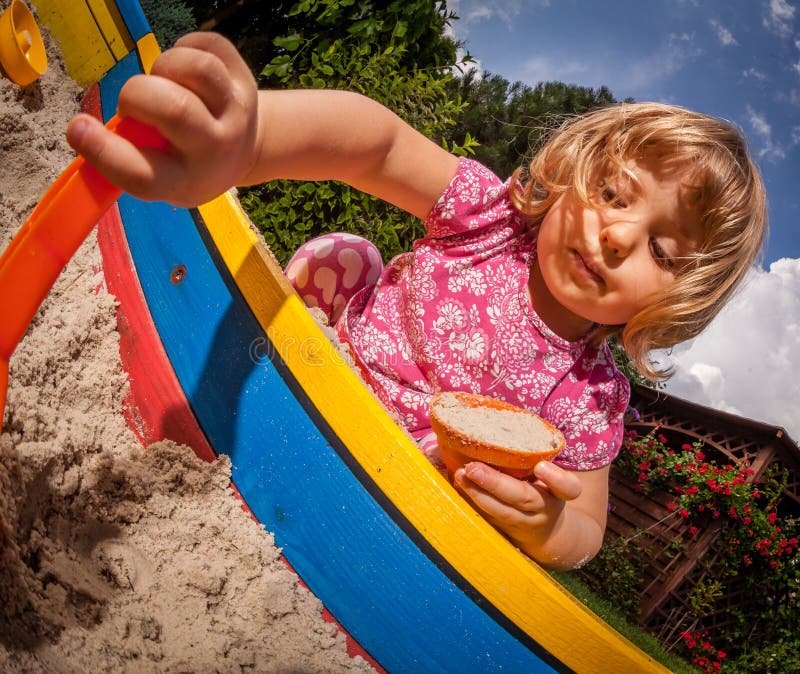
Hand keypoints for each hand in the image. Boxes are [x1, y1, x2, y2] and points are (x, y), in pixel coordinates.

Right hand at [66, 32, 259, 206]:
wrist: (243, 150)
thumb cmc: (186, 162)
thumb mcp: (159, 176)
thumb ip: (125, 157)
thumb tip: (84, 132)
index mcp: (187, 183)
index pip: (140, 174)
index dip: (102, 151)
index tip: (78, 129)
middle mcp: (217, 150)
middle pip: (174, 109)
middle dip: (135, 94)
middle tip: (136, 103)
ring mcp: (236, 112)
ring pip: (197, 69)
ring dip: (163, 67)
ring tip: (162, 83)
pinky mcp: (246, 80)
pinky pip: (208, 45)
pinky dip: (184, 48)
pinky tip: (181, 71)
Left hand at [454, 460, 605, 568]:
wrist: (546, 531)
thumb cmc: (543, 488)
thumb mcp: (550, 475)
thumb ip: (535, 455)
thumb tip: (498, 419)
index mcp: (559, 493)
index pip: (568, 488)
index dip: (556, 479)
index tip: (540, 467)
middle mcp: (543, 509)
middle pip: (524, 499)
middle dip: (496, 484)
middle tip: (472, 468)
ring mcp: (523, 522)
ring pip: (502, 513)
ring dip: (477, 494)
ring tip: (460, 476)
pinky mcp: (504, 530)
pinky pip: (487, 518)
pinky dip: (471, 502)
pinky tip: (456, 487)